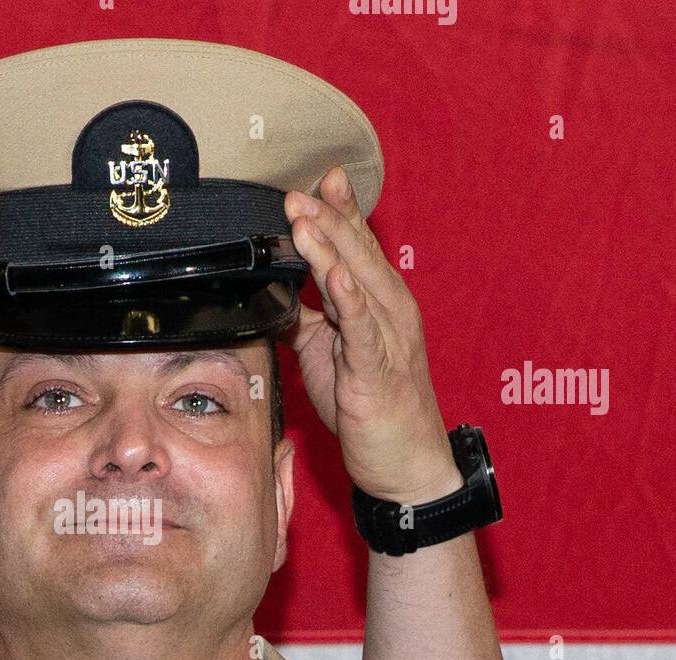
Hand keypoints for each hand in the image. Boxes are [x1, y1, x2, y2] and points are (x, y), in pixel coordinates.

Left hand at [280, 166, 460, 502]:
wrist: (403, 464)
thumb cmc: (368, 409)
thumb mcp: (326, 355)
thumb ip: (305, 320)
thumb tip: (272, 296)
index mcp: (378, 305)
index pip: (358, 249)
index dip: (338, 213)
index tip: (316, 180)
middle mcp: (389, 312)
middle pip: (357, 255)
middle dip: (327, 219)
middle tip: (297, 189)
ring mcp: (387, 339)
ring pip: (358, 283)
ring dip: (331, 248)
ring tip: (304, 217)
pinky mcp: (377, 371)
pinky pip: (362, 329)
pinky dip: (348, 299)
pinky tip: (332, 276)